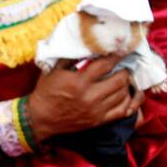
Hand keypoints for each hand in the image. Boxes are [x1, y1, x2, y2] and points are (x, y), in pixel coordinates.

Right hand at [27, 56, 143, 142]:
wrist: (40, 118)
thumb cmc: (46, 92)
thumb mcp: (55, 70)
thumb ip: (71, 57)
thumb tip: (87, 44)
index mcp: (78, 82)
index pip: (105, 65)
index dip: (116, 56)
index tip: (121, 50)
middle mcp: (89, 97)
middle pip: (119, 80)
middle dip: (125, 70)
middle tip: (124, 65)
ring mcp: (95, 111)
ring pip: (122, 95)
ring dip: (126, 84)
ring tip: (124, 78)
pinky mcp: (97, 121)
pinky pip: (121, 111)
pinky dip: (126, 101)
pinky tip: (124, 94)